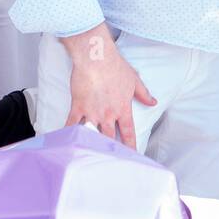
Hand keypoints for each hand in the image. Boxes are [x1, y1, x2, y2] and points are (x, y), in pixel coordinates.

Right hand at [61, 24, 155, 147]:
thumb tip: (153, 102)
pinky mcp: (78, 106)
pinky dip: (69, 132)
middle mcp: (108, 114)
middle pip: (109, 138)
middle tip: (110, 160)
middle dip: (110, 150)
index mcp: (122, 109)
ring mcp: (92, 112)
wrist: (96, 58)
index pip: (128, 132)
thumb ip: (143, 94)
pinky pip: (72, 123)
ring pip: (92, 134)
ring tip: (88, 156)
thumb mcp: (134, 80)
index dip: (130, 146)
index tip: (132, 155)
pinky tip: (66, 141)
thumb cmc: (115, 66)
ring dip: (91, 144)